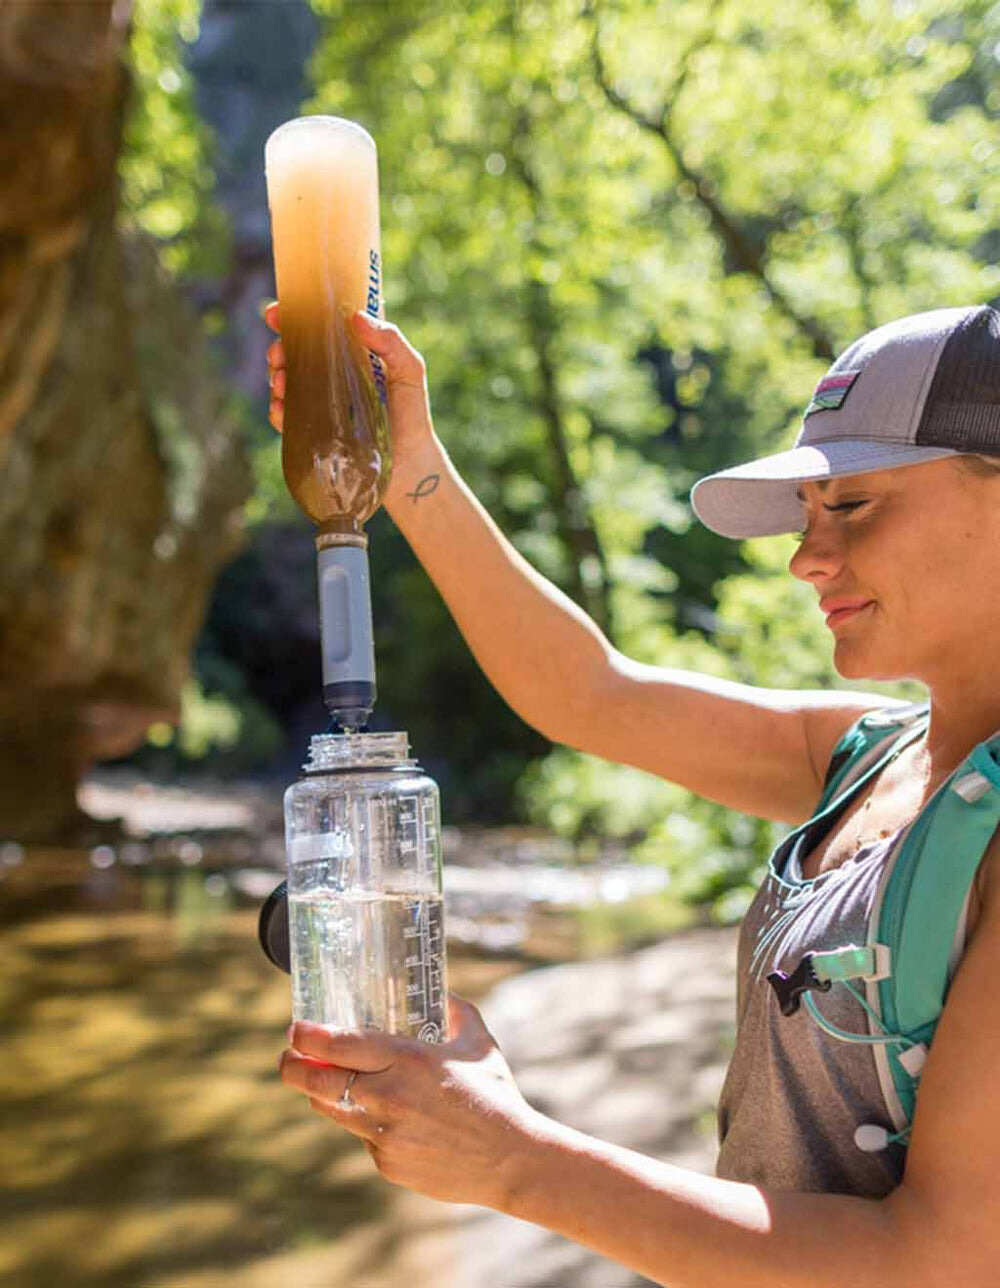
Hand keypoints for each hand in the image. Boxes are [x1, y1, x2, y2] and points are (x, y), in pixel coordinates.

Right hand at [263, 301, 437, 509]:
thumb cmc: (412, 414)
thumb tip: (356, 318)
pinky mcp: (313, 430)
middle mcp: (332, 374)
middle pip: (294, 352)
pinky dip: (278, 410)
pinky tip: (281, 410)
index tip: (276, 313)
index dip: (294, 315)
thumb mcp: (409, 372)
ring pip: (285, 381)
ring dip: (277, 377)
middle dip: (279, 348)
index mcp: (352, 353)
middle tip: (279, 354)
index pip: (319, 326)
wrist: (408, 467)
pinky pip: (286, 417)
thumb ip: (391, 342)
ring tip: (282, 382)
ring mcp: (319, 402)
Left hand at [277, 995, 536, 1207]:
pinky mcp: (387, 1163)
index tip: (296, 1029)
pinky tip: (391, 1117)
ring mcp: (384, 1134)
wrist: (509, 1159)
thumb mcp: (478, 1042)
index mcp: (407, 1060)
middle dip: (293, 1067)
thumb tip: (441, 991)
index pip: (338, 1045)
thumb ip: (455, 1011)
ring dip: (323, 1094)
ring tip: (327, 1081)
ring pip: (333, 1110)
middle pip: (318, 1081)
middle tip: (289, 1057)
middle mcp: (388, 1096)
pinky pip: (363, 1137)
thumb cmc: (495, 1094)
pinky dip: (367, 1123)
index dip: (308, 1037)